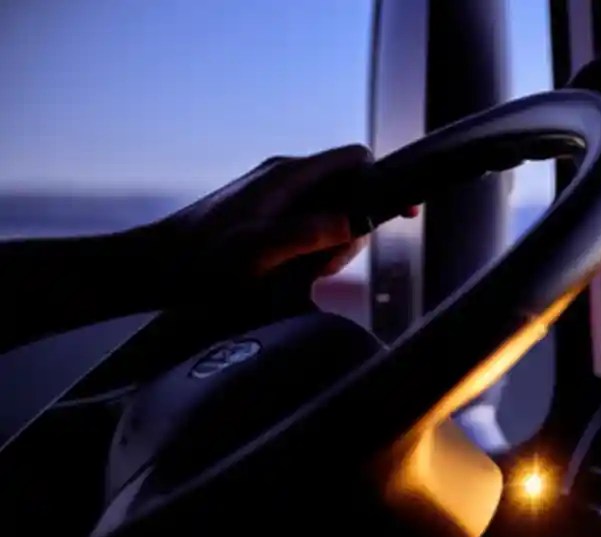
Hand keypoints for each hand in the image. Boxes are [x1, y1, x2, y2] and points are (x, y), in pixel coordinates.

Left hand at [158, 144, 417, 296]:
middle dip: (355, 226)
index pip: (356, 159)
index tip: (401, 214)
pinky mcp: (265, 211)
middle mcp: (284, 176)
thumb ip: (309, 233)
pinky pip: (310, 221)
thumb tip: (355, 221)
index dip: (385, 182)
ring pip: (331, 209)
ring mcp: (274, 193)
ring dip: (333, 241)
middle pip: (349, 188)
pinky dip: (315, 246)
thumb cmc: (204, 262)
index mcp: (288, 175)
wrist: (156, 266)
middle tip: (329, 263)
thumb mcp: (261, 252)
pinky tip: (295, 271)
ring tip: (308, 271)